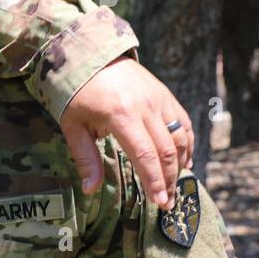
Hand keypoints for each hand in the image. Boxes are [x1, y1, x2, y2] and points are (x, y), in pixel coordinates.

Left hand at [61, 56, 193, 209]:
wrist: (89, 55)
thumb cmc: (75, 94)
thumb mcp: (73, 126)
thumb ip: (85, 158)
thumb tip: (89, 190)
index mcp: (120, 115)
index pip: (145, 155)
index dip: (154, 181)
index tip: (159, 202)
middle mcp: (145, 107)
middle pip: (166, 150)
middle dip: (169, 179)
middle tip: (167, 201)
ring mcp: (159, 99)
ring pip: (179, 137)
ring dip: (180, 164)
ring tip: (173, 185)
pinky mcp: (165, 94)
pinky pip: (182, 122)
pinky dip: (186, 144)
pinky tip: (182, 161)